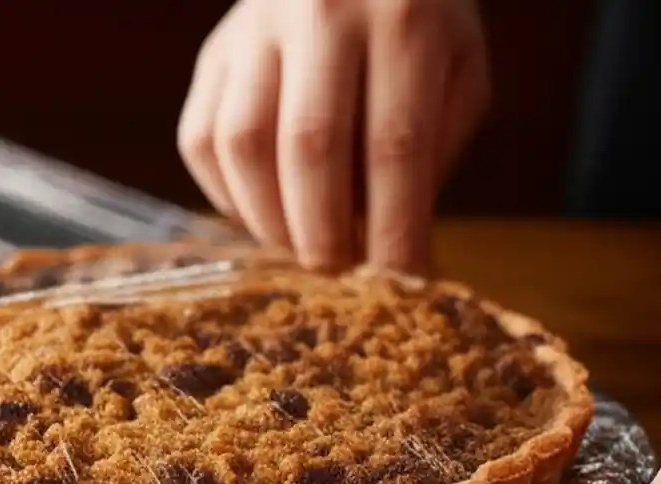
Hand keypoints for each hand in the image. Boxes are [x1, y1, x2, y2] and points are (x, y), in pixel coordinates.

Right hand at [177, 0, 488, 273]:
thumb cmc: (421, 25)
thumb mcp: (458, 73)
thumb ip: (433, 151)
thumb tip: (390, 244)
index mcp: (403, 19)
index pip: (394, 145)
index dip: (394, 227)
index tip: (399, 280)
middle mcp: (321, 12)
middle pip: (309, 146)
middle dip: (324, 231)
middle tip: (338, 270)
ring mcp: (254, 29)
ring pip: (243, 144)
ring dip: (270, 218)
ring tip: (300, 244)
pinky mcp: (213, 51)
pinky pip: (202, 140)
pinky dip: (229, 195)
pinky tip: (264, 208)